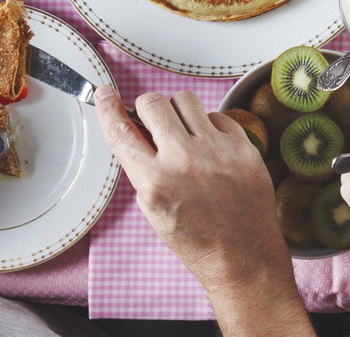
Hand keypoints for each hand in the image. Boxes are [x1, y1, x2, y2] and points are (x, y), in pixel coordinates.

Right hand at [95, 86, 311, 336]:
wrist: (242, 256)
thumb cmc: (196, 239)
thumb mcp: (153, 209)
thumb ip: (142, 168)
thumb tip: (136, 130)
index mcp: (154, 181)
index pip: (121, 130)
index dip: (108, 107)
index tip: (105, 94)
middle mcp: (184, 161)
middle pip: (153, 103)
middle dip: (148, 109)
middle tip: (153, 122)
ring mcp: (216, 151)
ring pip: (186, 99)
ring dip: (178, 111)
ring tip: (184, 132)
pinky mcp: (243, 147)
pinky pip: (218, 115)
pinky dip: (210, 126)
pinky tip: (211, 147)